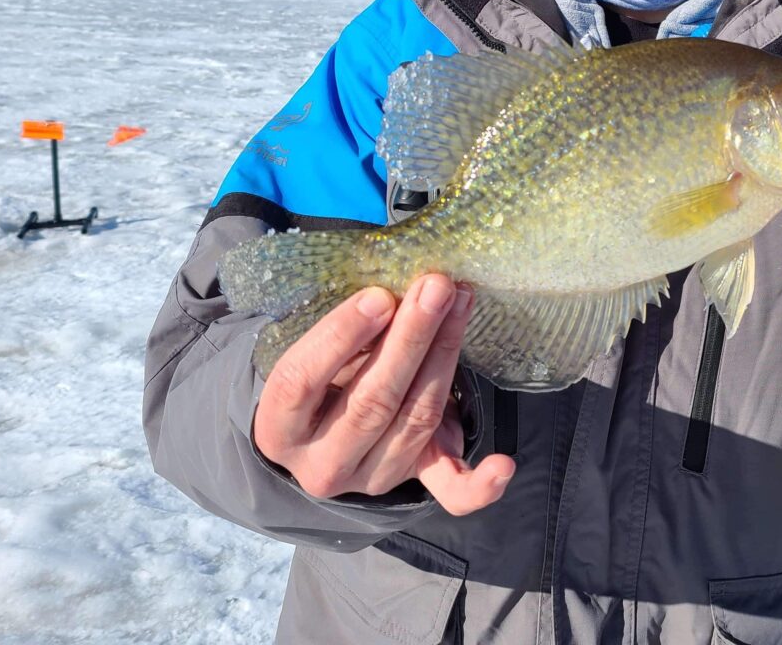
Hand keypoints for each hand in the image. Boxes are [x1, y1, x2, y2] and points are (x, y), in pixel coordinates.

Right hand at [252, 275, 514, 514]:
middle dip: (411, 338)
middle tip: (436, 287)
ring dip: (444, 356)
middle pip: (371, 402)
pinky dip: (480, 483)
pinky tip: (503, 464)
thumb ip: (344, 333)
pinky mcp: (413, 483)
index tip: (378, 296)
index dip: (340, 338)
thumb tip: (391, 291)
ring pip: (415, 419)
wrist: (326, 436)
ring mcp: (371, 479)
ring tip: (461, 303)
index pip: (300, 383)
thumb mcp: (312, 356)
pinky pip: (451, 493)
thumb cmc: (319, 376)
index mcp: (279, 430)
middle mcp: (321, 465)